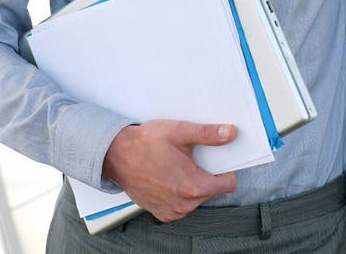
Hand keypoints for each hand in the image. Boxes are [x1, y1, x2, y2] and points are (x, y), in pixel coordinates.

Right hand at [102, 119, 237, 221]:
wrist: (116, 156)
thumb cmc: (145, 143)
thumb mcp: (179, 131)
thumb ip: (208, 134)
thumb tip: (230, 133)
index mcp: (193, 186)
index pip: (227, 184)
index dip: (226, 168)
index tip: (218, 159)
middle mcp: (184, 205)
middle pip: (211, 190)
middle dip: (205, 173)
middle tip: (190, 157)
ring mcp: (173, 211)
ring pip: (196, 198)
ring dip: (191, 183)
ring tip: (176, 165)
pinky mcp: (162, 213)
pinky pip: (181, 204)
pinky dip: (179, 192)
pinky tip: (168, 176)